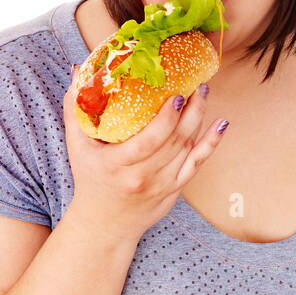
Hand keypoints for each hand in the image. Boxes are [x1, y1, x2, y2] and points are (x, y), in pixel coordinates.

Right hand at [63, 67, 228, 241]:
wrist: (106, 225)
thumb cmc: (90, 180)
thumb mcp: (77, 146)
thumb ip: (74, 108)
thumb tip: (77, 69)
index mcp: (118, 165)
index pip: (149, 141)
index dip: (167, 119)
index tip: (177, 96)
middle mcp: (143, 177)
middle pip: (174, 141)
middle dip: (191, 110)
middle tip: (197, 84)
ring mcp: (162, 185)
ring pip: (187, 149)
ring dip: (200, 120)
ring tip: (203, 93)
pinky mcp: (175, 190)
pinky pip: (197, 164)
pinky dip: (211, 144)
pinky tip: (221, 124)